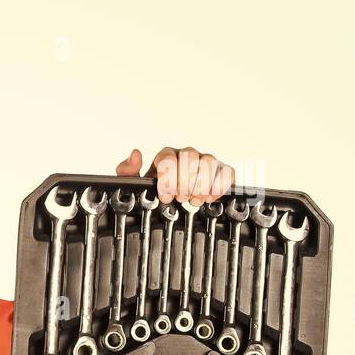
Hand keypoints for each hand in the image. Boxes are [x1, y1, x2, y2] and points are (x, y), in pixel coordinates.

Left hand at [115, 147, 234, 205]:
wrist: (168, 201)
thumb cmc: (153, 191)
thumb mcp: (134, 185)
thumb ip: (127, 171)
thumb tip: (136, 154)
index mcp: (166, 156)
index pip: (169, 157)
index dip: (168, 178)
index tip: (165, 196)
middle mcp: (187, 154)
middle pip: (191, 158)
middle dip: (184, 182)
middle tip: (179, 198)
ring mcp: (205, 161)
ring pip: (210, 162)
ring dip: (202, 184)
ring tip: (193, 200)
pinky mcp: (220, 172)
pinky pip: (227, 172)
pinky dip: (220, 186)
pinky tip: (209, 198)